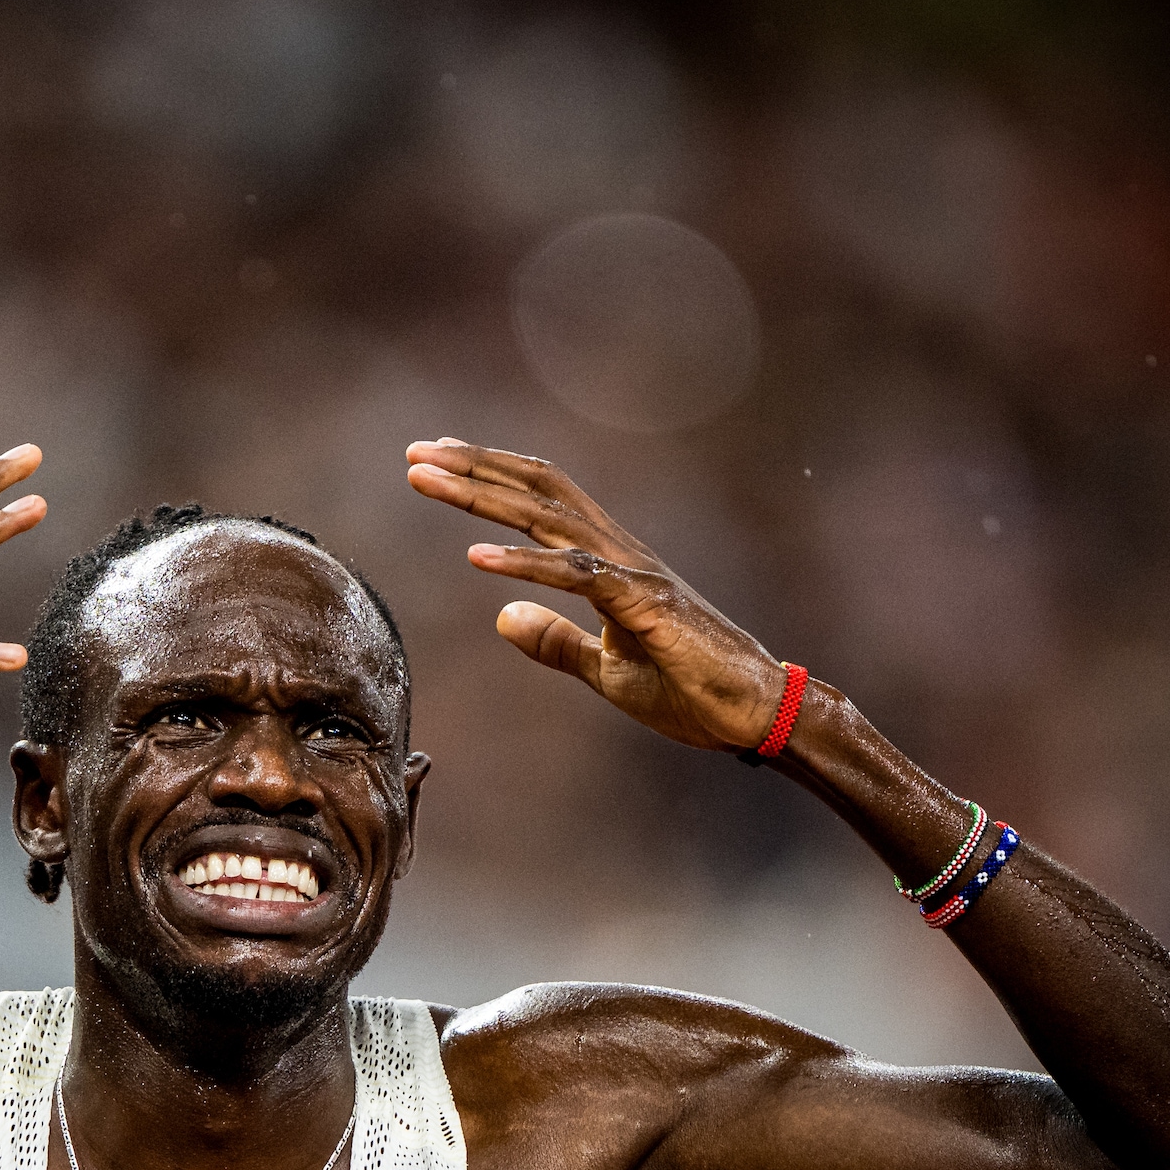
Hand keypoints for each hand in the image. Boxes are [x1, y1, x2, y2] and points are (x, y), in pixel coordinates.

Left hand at [405, 439, 784, 752]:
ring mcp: (633, 573)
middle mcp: (619, 553)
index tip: (435, 461)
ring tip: (425, 479)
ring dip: (481, 496)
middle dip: (473, 468)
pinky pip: (577, 575)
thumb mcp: (603, 670)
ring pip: (547, 517)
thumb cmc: (690, 690)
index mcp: (608, 563)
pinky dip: (524, 563)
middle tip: (413, 453)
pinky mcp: (646, 604)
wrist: (756, 716)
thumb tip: (499, 616)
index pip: (541, 501)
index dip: (489, 476)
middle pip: (536, 492)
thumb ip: (554, 641)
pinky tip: (475, 557)